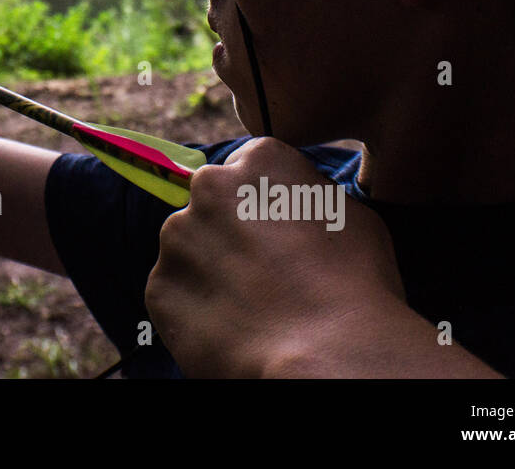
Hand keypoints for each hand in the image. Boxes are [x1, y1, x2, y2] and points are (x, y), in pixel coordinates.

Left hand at [146, 137, 405, 377]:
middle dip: (230, 232)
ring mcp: (177, 237)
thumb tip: (293, 201)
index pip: (250, 171)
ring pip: (190, 248)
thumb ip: (307, 195)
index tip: (280, 236)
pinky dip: (195, 309)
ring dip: (210, 269)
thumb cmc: (355, 284)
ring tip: (250, 305)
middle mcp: (208, 186)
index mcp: (259, 160)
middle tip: (262, 273)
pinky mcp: (159, 286)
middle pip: (212, 205)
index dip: (265, 206)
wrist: (327, 354)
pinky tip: (231, 327)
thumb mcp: (351, 214)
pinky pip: (175, 293)